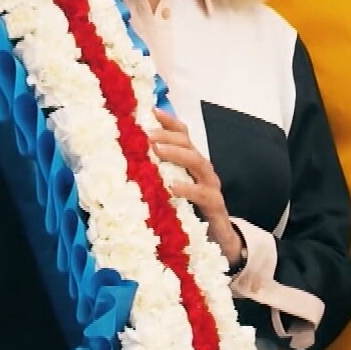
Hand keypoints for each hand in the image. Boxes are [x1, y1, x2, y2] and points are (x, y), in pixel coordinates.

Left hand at [150, 108, 243, 268]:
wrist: (220, 238)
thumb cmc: (192, 210)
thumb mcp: (174, 189)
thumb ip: (160, 174)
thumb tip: (131, 160)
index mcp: (192, 162)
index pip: (183, 134)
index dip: (169, 121)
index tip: (151, 111)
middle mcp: (203, 169)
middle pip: (188, 144)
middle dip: (167, 135)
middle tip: (147, 134)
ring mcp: (211, 185)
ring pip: (197, 161)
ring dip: (176, 154)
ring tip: (157, 150)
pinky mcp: (214, 204)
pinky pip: (201, 193)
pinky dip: (187, 189)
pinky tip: (172, 188)